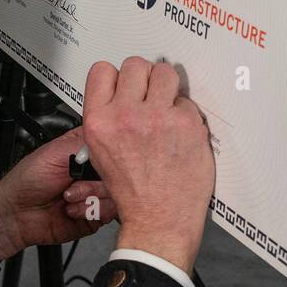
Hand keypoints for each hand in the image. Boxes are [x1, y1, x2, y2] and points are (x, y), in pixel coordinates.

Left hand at [0, 126, 116, 260]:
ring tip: (69, 198)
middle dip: (96, 182)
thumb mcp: (56, 152)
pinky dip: (89, 212)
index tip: (99, 163)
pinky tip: (72, 210)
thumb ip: (86, 143)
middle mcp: (94, 172)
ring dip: (90, 198)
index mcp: (85, 150)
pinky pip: (109, 213)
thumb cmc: (27, 180)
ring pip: (116, 194)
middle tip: (73, 184)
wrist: (16, 214)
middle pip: (119, 173)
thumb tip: (111, 139)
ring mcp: (96, 194)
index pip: (113, 147)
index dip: (112, 155)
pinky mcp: (96, 214)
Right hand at [80, 57, 214, 273]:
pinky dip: (186, 114)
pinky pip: (187, 101)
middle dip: (145, 78)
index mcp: (98, 121)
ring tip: (168, 107)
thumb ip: (107, 119)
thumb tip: (122, 94)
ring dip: (168, 87)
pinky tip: (182, 133)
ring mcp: (157, 117)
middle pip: (135, 65)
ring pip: (164, 72)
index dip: (116, 77)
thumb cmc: (132, 193)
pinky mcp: (186, 123)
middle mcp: (124, 115)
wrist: (158, 221)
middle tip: (151, 97)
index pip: (102, 70)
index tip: (126, 85)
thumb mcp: (100, 153)